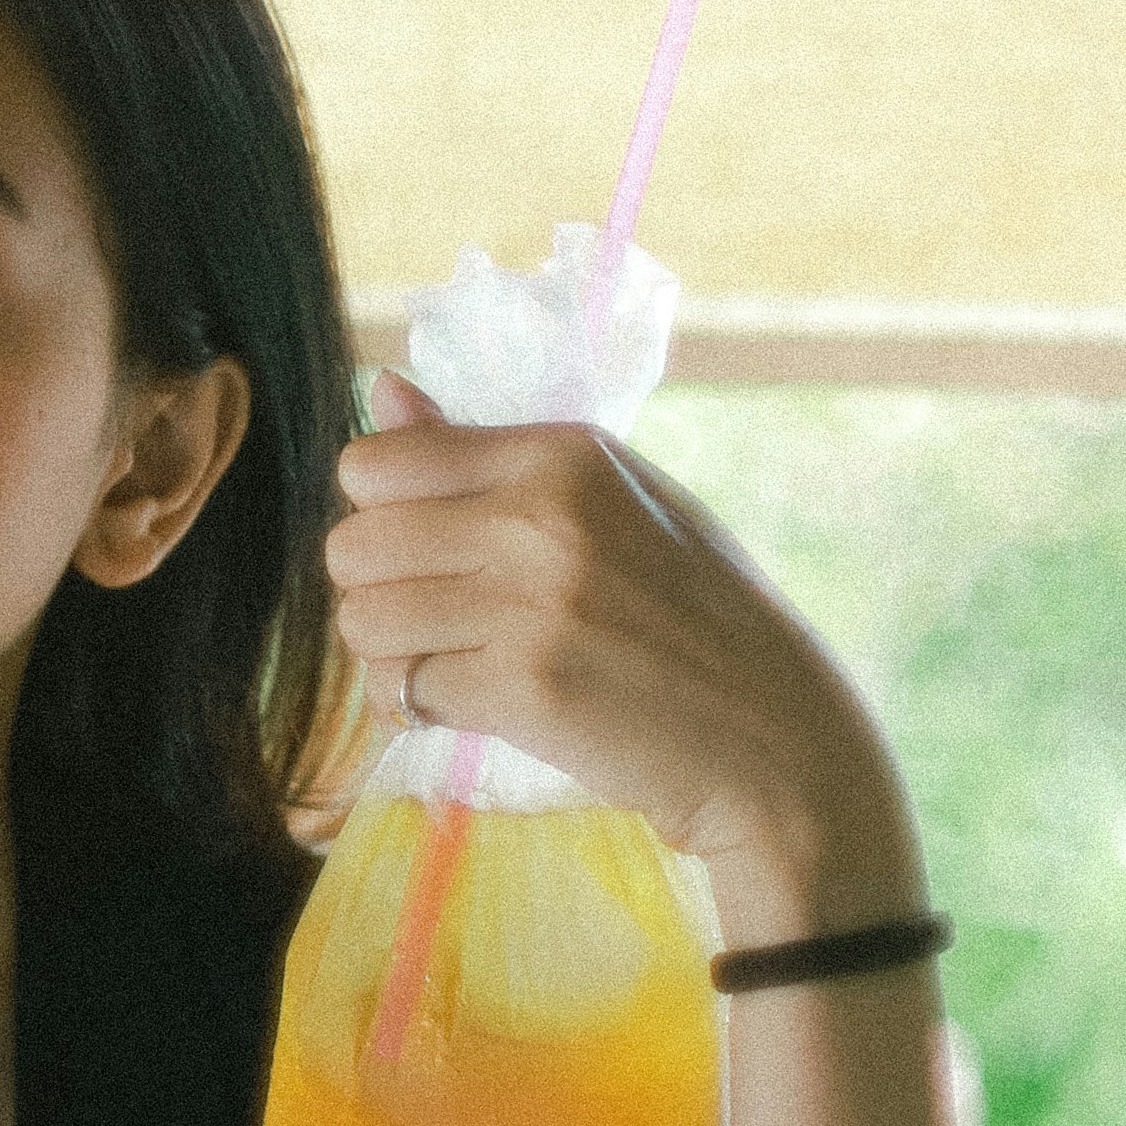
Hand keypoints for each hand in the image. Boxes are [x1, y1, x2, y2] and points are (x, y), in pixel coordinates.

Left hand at [324, 380, 927, 946]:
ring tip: (453, 663)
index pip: (375, 461)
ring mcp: (533, 603)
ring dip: (390, 655)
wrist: (774, 740)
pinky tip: (471, 706)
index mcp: (562, 455)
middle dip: (377, 591)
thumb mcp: (612, 504)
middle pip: (352, 545)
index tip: (430, 550)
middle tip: (439, 620)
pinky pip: (400, 690)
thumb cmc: (692, 616)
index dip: (382, 514)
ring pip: (362, 621)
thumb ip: (485, 450)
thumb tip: (379, 386)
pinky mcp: (526, 687)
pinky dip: (418, 708)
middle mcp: (541, 517)